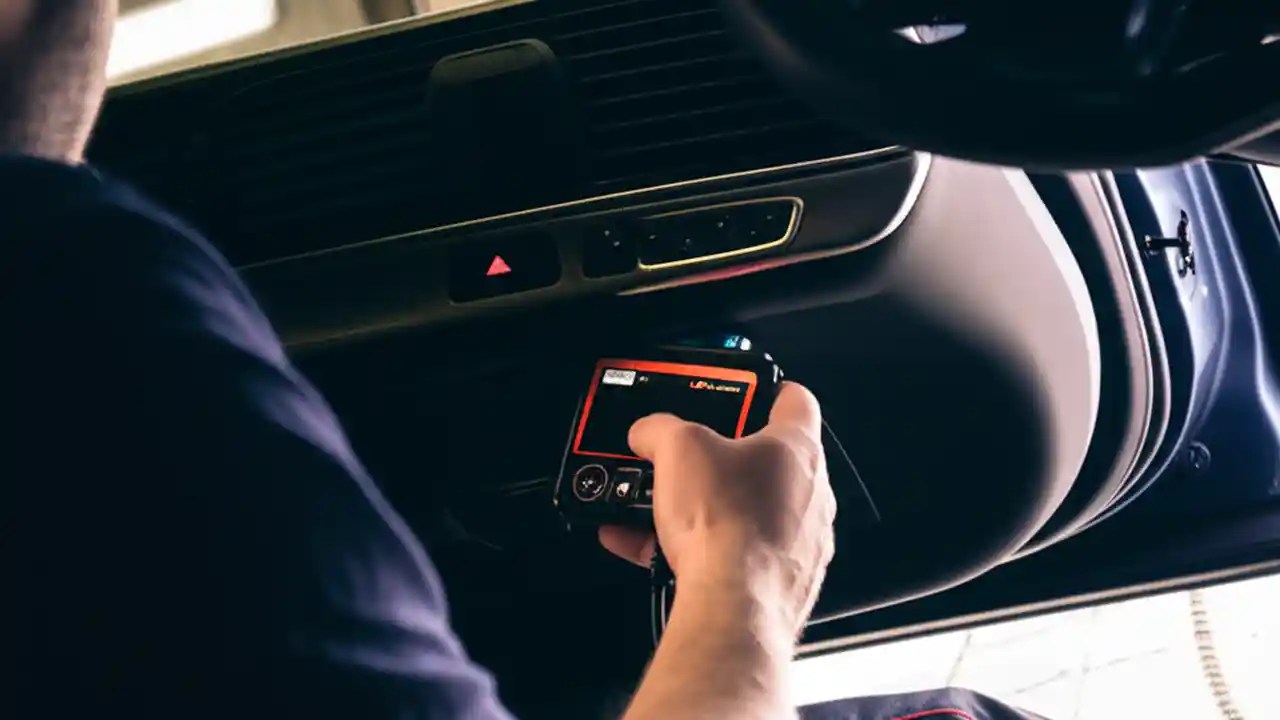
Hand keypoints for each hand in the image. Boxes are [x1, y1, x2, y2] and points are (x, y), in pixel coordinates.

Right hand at [600, 381, 835, 633]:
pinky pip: (734, 557)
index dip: (768, 389)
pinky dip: (696, 551)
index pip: (796, 400)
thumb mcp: (678, 450)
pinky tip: (646, 549)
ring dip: (707, 508)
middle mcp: (811, 495)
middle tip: (688, 456)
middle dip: (722, 458)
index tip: (744, 392)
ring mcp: (801, 542)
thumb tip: (648, 432)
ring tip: (660, 507)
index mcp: (798, 450)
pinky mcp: (782, 582)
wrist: (733, 606)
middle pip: (767, 461)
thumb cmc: (725, 520)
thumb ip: (659, 430)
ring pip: (749, 512)